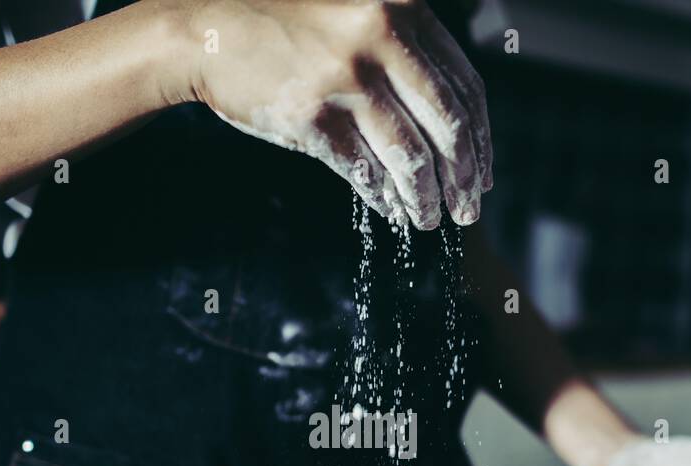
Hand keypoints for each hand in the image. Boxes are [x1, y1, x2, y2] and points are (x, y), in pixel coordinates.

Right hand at [190, 0, 491, 227]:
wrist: (207, 30)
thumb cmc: (286, 27)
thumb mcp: (355, 15)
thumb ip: (401, 52)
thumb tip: (451, 127)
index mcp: (401, 9)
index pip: (464, 86)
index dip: (481, 139)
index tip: (482, 175)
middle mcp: (380, 37)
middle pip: (447, 125)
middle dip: (462, 178)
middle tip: (468, 211)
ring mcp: (345, 77)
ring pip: (409, 154)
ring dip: (424, 196)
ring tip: (429, 220)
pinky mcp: (311, 114)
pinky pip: (363, 169)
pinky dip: (383, 195)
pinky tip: (392, 210)